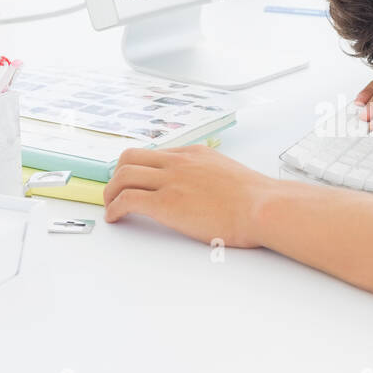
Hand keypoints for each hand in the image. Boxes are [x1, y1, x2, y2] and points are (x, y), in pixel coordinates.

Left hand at [102, 145, 275, 246]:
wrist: (262, 207)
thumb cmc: (257, 200)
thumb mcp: (231, 175)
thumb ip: (213, 177)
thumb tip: (211, 191)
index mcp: (196, 154)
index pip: (156, 153)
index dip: (140, 167)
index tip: (136, 180)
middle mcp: (179, 162)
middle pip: (130, 157)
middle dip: (118, 174)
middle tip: (116, 190)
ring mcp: (170, 181)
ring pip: (123, 176)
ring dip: (110, 192)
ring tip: (110, 206)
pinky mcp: (165, 203)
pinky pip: (127, 200)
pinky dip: (114, 208)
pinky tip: (114, 218)